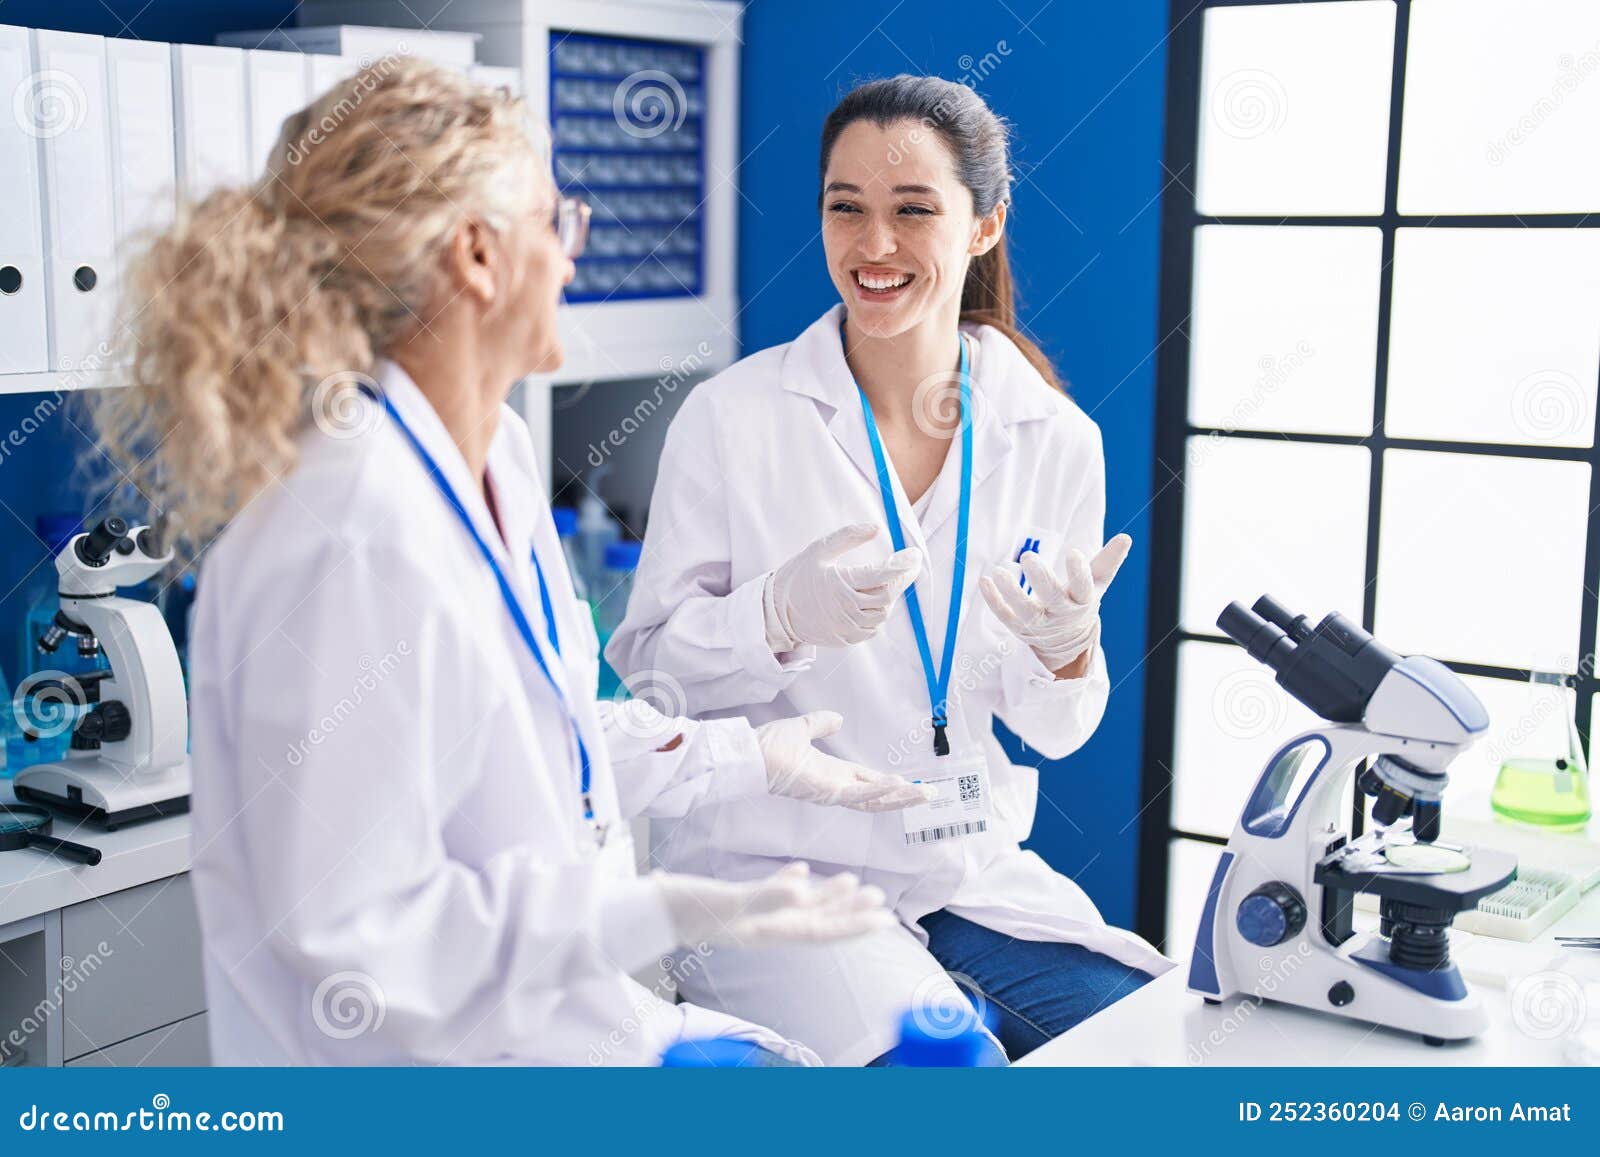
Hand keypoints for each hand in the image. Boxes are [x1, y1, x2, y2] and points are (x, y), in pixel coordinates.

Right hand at [655, 862, 893, 948]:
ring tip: (857, 885)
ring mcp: (752, 917)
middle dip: (851, 914)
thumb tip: (806, 888)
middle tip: (882, 903)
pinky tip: (802, 872)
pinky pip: (775, 896)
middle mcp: (764, 928)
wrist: (645, 911)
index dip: (853, 925)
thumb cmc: (683, 907)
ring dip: (830, 899)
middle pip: (817, 923)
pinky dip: (794, 885)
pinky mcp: (737, 903)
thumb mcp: (726, 901)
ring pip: (801, 910)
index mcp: (767, 931)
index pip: (820, 931)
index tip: (883, 920)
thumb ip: (766, 896)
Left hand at [757, 711, 932, 811]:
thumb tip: (839, 720)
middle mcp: (835, 787)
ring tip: (923, 794)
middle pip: (877, 796)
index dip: (890, 784)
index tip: (912, 784)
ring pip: (873, 801)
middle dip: (904, 797)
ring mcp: (832, 793)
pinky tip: (899, 785)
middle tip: (929, 795)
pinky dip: (880, 790)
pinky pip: (859, 793)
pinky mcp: (827, 792)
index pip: (868, 781)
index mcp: (832, 774)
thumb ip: (820, 724)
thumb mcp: (802, 728)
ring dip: (899, 798)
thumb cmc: (769, 745)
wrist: (749, 755)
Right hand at [764, 523, 920, 650]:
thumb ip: (848, 536)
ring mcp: (847, 627)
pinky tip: (874, 601)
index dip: (903, 565)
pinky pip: (872, 628)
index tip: (914, 555)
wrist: (776, 611)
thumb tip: (875, 528)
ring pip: (882, 614)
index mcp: (842, 585)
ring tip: (889, 581)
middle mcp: (848, 609)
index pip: (883, 575)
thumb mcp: (819, 549)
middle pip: (888, 595)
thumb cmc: (798, 576)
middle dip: (902, 579)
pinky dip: (877, 614)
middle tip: (910, 565)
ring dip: (889, 597)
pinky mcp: (846, 638)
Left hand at [980, 534, 1131, 673]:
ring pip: (1024, 611)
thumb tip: (1126, 537)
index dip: (1080, 573)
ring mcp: (1039, 624)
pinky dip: (993, 601)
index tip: (1074, 553)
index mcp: (1082, 601)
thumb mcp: (1098, 583)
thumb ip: (1109, 561)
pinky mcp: (1019, 628)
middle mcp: (1061, 614)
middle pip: (1052, 599)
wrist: (1067, 641)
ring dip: (1010, 592)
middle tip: (1029, 557)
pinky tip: (984, 581)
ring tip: (998, 572)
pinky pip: (1004, 616)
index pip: (1084, 588)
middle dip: (1041, 579)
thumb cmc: (1081, 600)